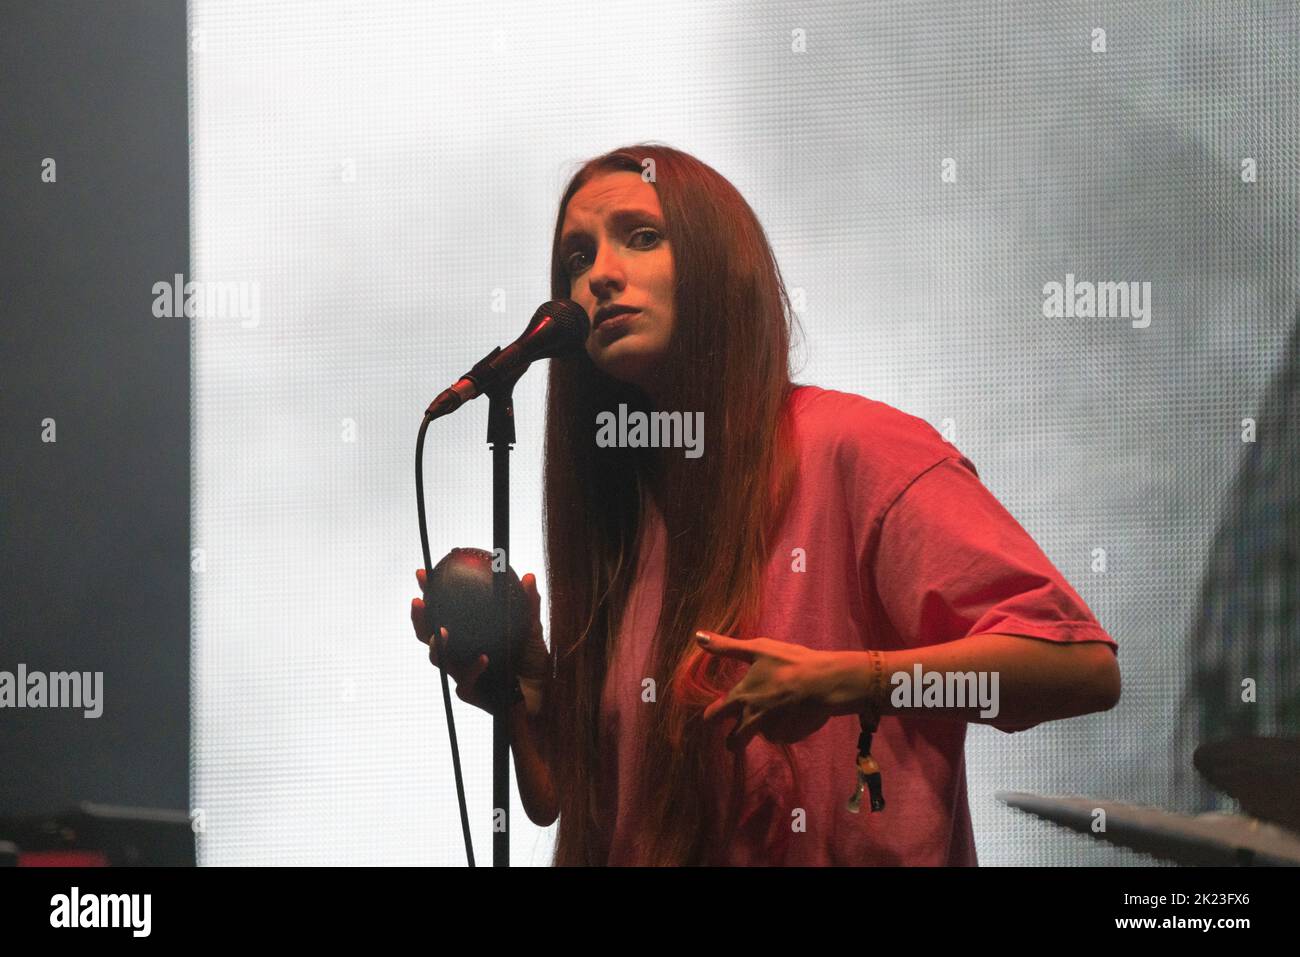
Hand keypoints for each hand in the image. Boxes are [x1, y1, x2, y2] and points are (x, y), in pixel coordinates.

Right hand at [411, 568, 549, 715]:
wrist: (541, 694)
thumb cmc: (531, 660)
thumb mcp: (531, 628)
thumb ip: (529, 604)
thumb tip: (528, 577)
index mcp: (468, 636)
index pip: (441, 612)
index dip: (429, 594)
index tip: (423, 575)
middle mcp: (459, 653)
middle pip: (428, 636)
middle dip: (419, 618)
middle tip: (419, 600)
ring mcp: (461, 673)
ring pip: (438, 660)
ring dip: (437, 645)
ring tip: (442, 631)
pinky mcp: (469, 693)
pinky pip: (466, 681)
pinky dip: (474, 668)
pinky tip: (483, 658)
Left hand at [697, 630, 849, 749]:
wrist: (824, 682)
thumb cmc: (790, 662)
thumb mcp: (757, 649)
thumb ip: (726, 647)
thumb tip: (698, 636)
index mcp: (741, 698)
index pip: (713, 716)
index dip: (711, 716)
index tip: (713, 716)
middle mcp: (752, 719)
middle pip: (733, 742)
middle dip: (733, 740)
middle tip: (737, 735)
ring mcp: (772, 730)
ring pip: (762, 735)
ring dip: (765, 727)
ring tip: (779, 709)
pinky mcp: (790, 736)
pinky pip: (783, 735)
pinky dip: (785, 727)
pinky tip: (795, 712)